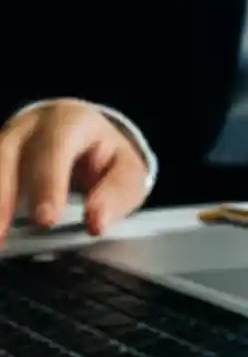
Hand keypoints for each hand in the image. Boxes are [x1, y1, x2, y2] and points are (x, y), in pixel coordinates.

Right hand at [0, 100, 149, 242]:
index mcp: (70, 121)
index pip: (55, 146)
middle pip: (7, 154)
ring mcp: (4, 141)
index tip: (47, 220)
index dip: (48, 182)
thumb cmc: (106, 157)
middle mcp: (29, 126)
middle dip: (4, 197)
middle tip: (2, 235)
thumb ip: (115, 194)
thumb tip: (96, 223)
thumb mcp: (127, 171)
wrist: (85, 137)